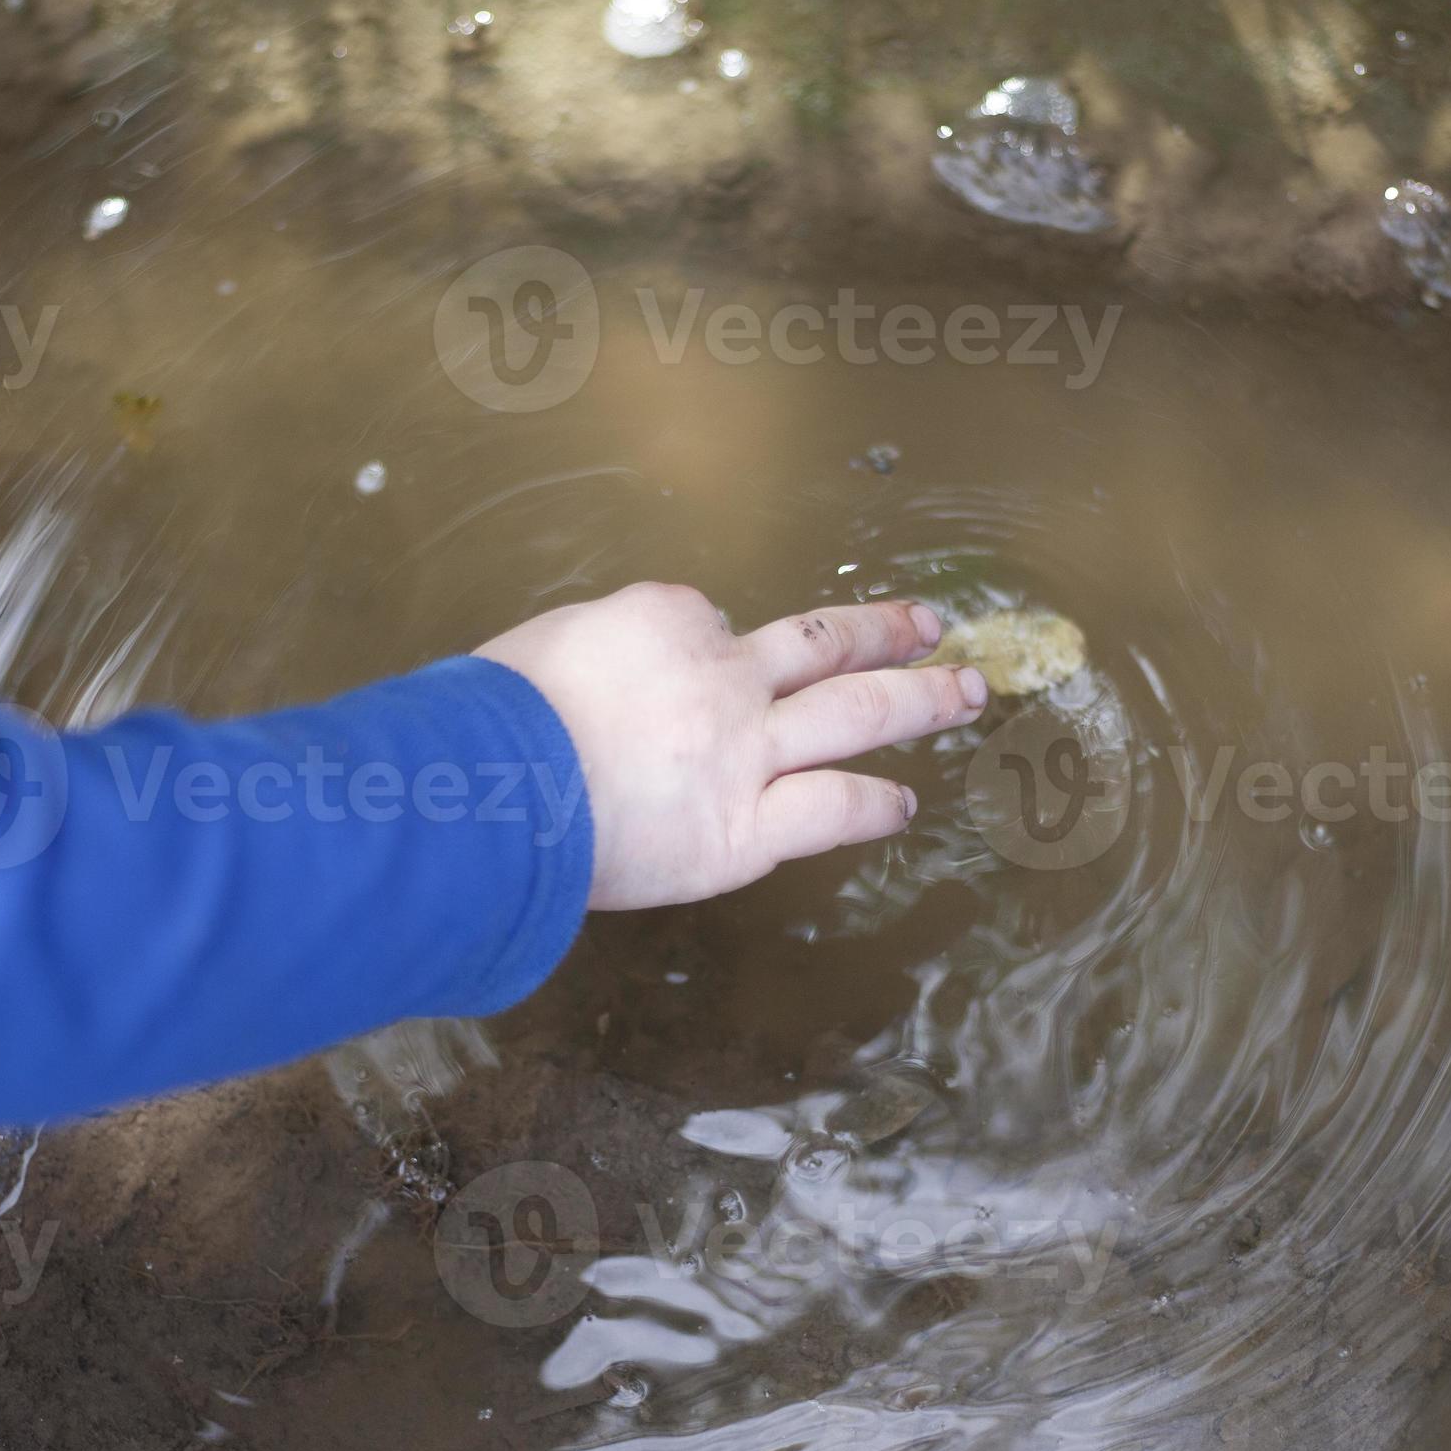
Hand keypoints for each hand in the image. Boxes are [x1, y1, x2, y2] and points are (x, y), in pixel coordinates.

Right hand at [477, 583, 988, 909]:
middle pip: (822, 645)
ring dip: (918, 699)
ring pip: (853, 714)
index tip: (706, 662)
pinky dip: (873, 805)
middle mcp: (722, 676)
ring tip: (965, 691)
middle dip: (885, 634)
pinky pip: (830, 810)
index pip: (707, 625)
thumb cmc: (485, 724)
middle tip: (930, 625)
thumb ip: (580, 666)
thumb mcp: (531, 655)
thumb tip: (579, 690)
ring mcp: (745, 751)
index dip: (712, 644)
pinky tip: (905, 805)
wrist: (491, 786)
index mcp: (661, 620)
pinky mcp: (746, 830)